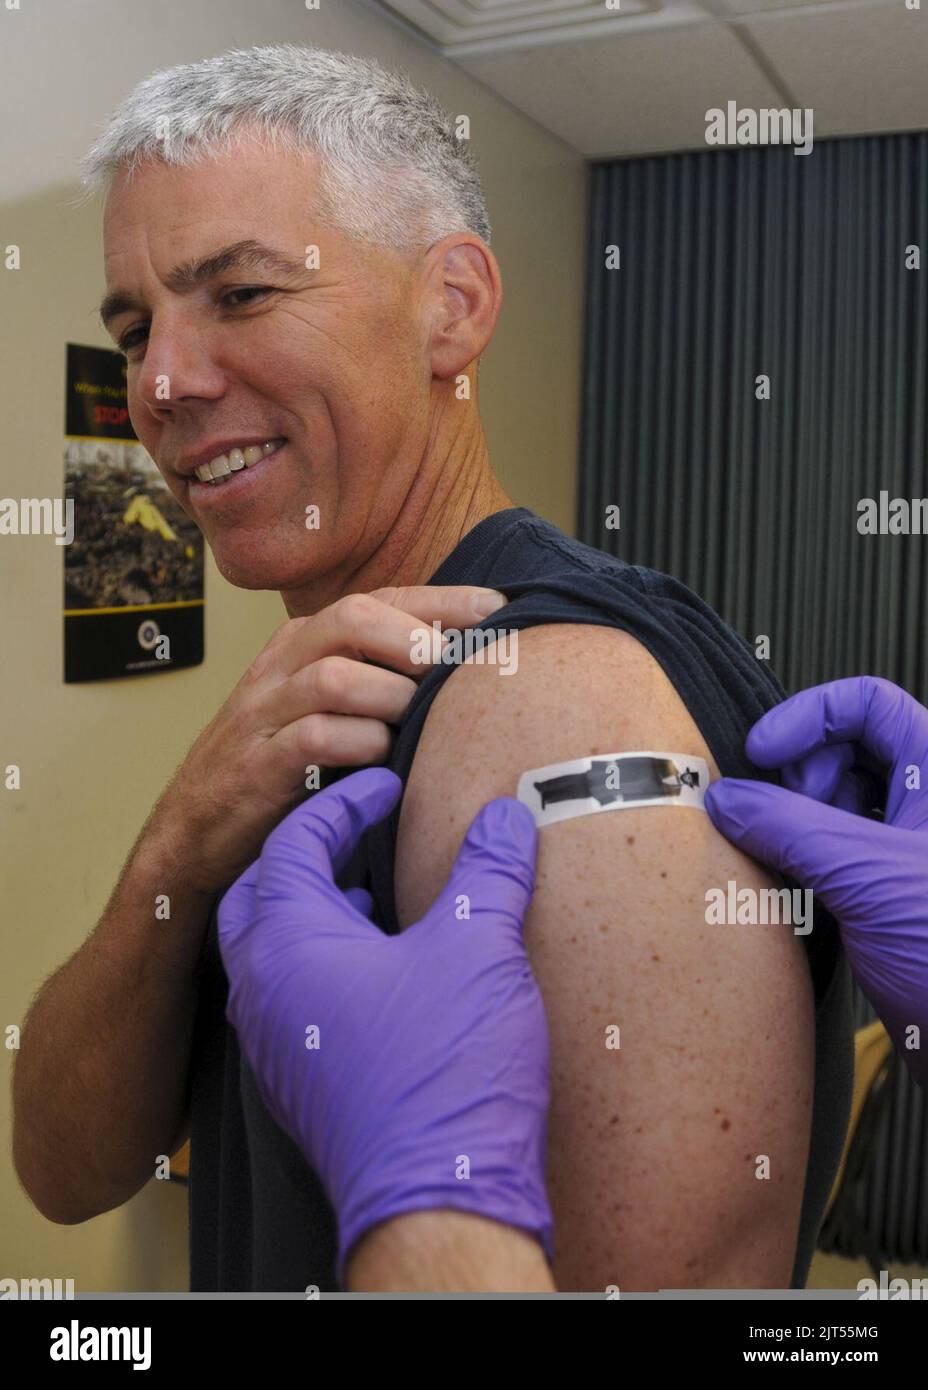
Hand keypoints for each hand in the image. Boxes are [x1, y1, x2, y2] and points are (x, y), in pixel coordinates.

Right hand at [147, 585, 506, 894]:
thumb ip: (380, 680)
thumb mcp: (328, 709)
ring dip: (392, 695)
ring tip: (421, 719)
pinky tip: (386, 764)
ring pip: (334, 676)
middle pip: (352, 616)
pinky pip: (314, 739)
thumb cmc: (282, 767)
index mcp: (304, 643)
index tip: (497, 608)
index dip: (440, 600)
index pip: (378, 599)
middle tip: (459, 663)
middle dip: (416, 635)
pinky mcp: (258, 766)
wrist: (194, 830)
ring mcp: (265, 713)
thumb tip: (470, 667)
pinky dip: (360, 746)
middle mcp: (282, 666)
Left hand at [218, 767, 553, 1277]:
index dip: (341, 802)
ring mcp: (275, 1043)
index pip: (292, 843)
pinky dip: (321, 964)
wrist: (439, 1203)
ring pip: (269, 951)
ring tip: (370, 895)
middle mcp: (263, 990)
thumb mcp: (478, 948)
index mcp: (287, 943)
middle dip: (304, 852)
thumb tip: (504, 820)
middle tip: (354, 829)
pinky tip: (382, 972)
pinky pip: (289, 999)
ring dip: (311, 911)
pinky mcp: (300, 1083)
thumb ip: (488, 872)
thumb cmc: (444, 1077)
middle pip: (258, 892)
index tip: (383, 784)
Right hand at [705, 676, 927, 1084]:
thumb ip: (789, 828)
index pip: (867, 703)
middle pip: (848, 749)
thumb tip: (732, 800)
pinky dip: (805, 859)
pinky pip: (837, 853)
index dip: (807, 717)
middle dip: (798, 775)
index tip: (760, 753)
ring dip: (798, 819)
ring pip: (840, 803)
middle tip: (773, 813)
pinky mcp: (894, 896)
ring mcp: (912, 851)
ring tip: (776, 851)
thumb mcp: (867, 875)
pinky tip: (789, 884)